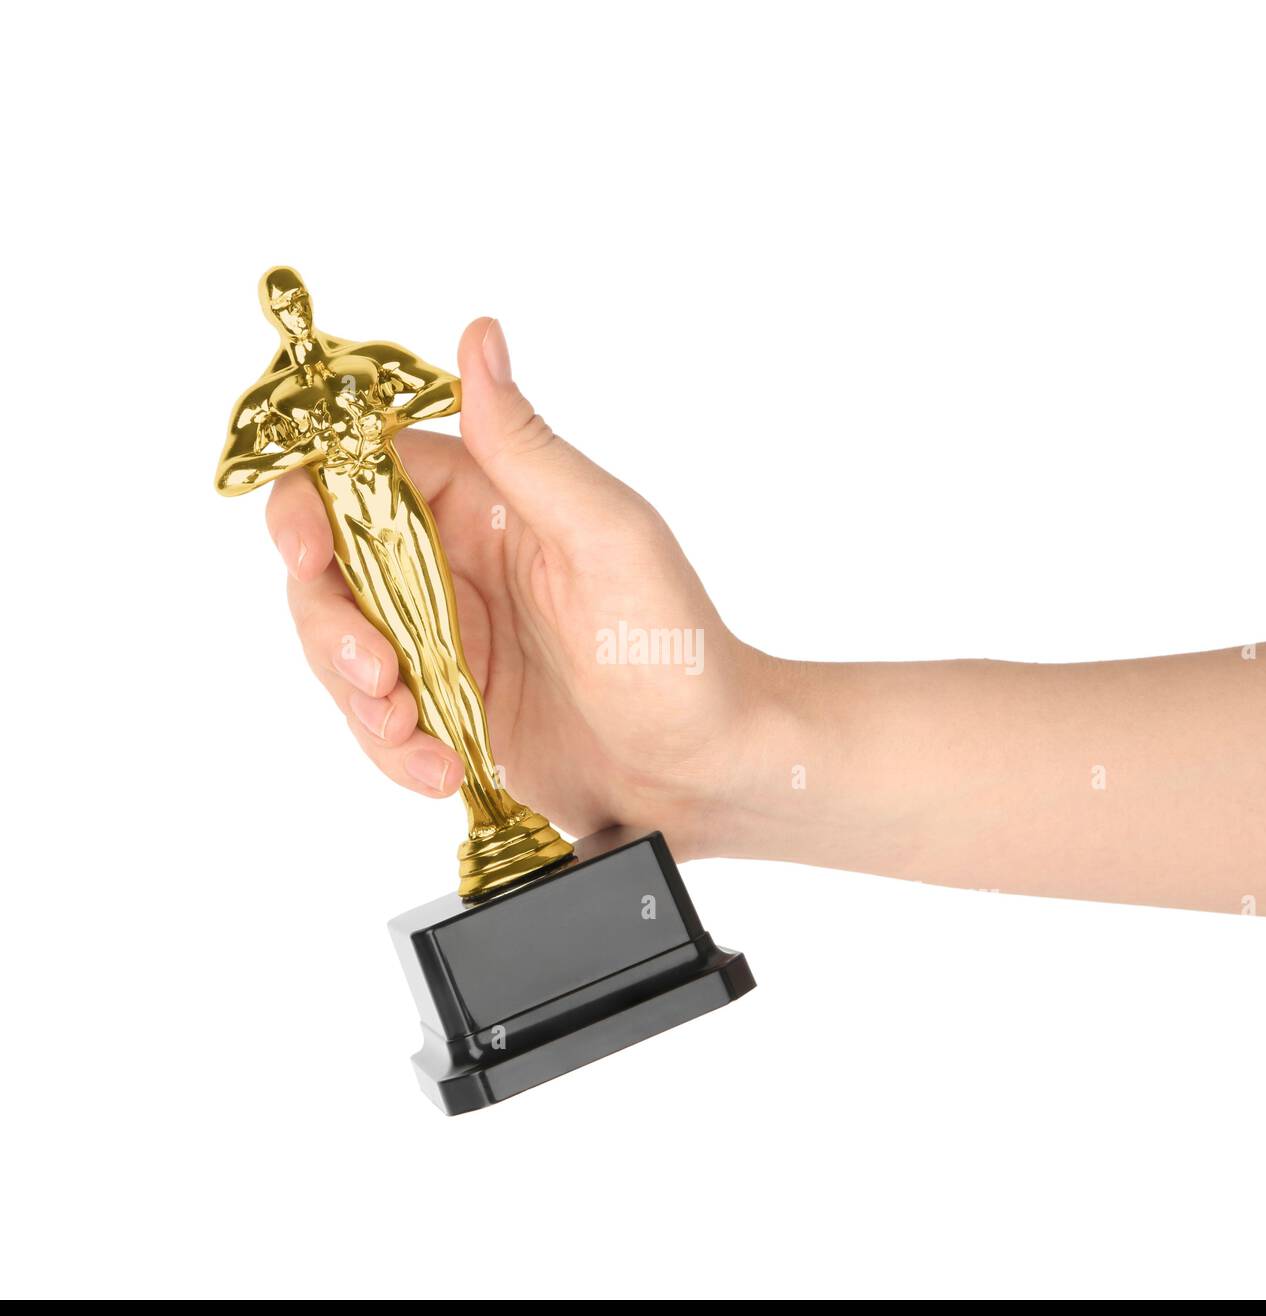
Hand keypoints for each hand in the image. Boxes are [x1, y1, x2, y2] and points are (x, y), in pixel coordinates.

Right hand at [265, 318, 771, 859]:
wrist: (702, 767)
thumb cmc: (673, 645)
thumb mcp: (606, 537)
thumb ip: (527, 450)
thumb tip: (480, 335)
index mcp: (485, 504)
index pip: (359, 476)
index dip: (309, 507)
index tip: (304, 554)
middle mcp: (452, 566)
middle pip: (330, 574)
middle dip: (332, 628)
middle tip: (379, 677)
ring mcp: (445, 643)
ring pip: (343, 652)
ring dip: (360, 700)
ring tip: (418, 740)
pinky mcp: (447, 712)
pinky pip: (380, 723)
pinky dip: (393, 751)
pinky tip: (440, 770)